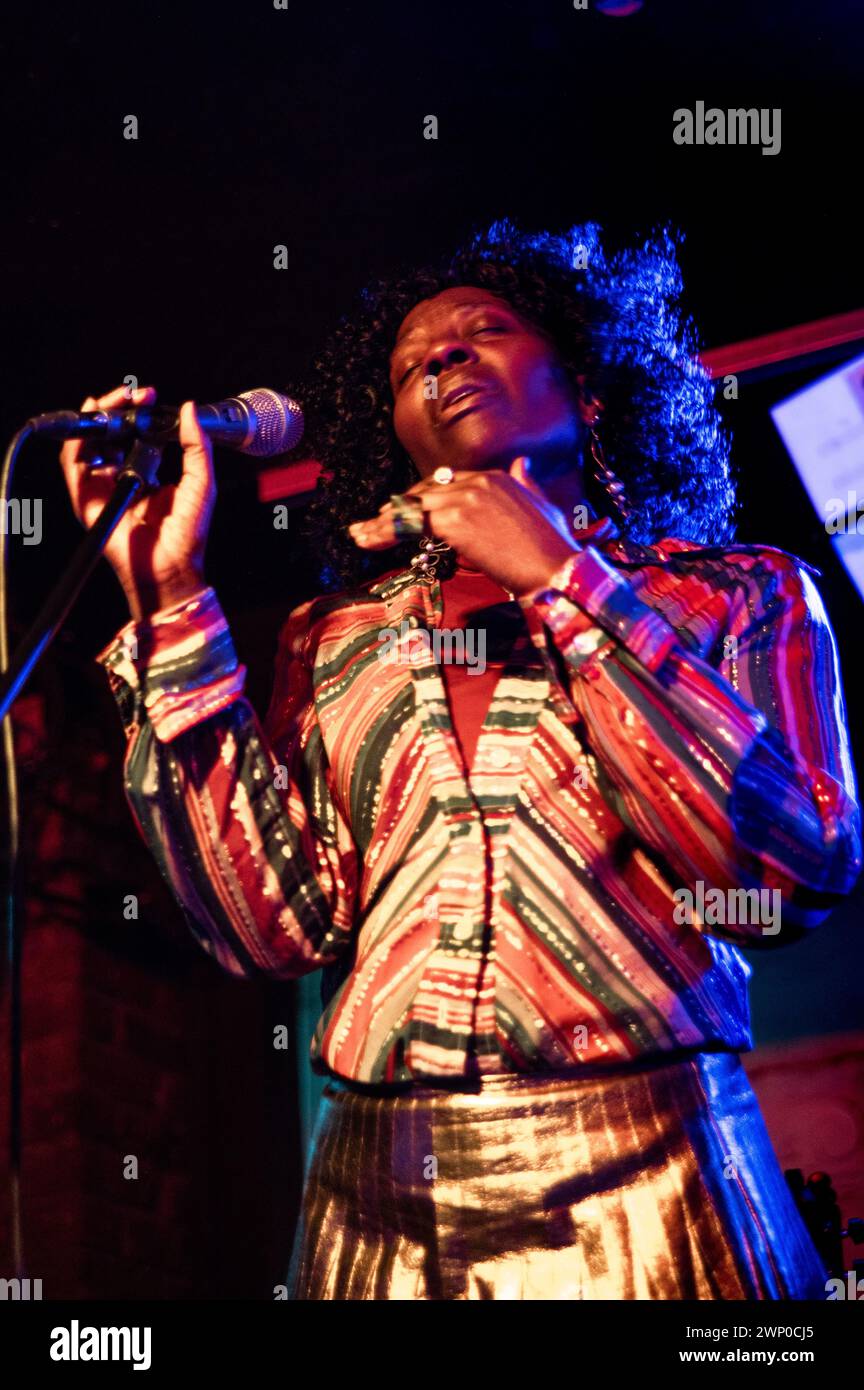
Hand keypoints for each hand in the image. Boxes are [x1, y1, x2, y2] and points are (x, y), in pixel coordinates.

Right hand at [59, 384, 215, 619]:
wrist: (173, 567)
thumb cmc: (189, 533)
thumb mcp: (201, 481)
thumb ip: (196, 445)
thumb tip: (188, 408)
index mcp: (146, 473)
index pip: (133, 434)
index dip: (137, 412)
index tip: (150, 396)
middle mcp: (122, 478)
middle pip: (108, 434)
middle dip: (115, 408)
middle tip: (130, 393)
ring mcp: (103, 489)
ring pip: (87, 445)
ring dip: (96, 420)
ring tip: (110, 403)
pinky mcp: (88, 501)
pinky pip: (74, 469)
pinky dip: (77, 446)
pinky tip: (91, 428)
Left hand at [347, 456, 580, 595]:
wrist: (556, 569)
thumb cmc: (553, 548)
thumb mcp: (542, 506)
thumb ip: (527, 484)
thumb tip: (522, 464)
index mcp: (496, 477)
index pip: (445, 483)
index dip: (419, 499)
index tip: (399, 512)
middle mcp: (478, 481)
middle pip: (423, 494)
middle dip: (395, 511)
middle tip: (368, 525)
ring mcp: (465, 498)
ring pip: (411, 509)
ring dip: (381, 524)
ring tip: (359, 536)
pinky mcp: (455, 520)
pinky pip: (409, 524)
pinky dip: (384, 532)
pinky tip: (368, 541)